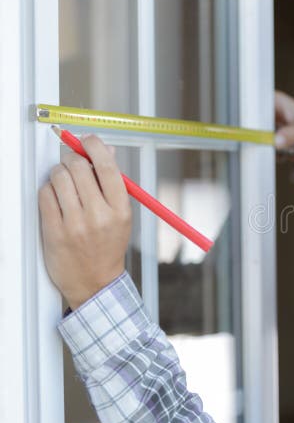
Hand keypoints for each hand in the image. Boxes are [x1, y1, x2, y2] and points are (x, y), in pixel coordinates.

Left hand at [38, 135, 131, 309]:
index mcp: (120, 209)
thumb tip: (107, 152)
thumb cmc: (108, 246)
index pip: (107, 166)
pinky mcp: (54, 231)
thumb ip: (113, 184)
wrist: (95, 282)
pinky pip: (45, 195)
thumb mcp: (120, 215)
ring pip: (58, 178)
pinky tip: (56, 200)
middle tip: (73, 164)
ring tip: (65, 186)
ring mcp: (75, 224)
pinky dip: (48, 191)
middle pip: (78, 167)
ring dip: (59, 175)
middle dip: (72, 160)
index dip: (94, 146)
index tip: (88, 140)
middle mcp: (99, 215)